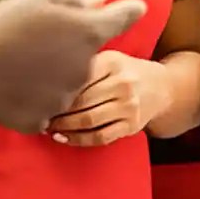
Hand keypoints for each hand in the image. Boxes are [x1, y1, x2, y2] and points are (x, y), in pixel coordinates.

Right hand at [0, 0, 146, 134]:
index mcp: (87, 32)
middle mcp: (85, 66)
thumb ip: (74, 0)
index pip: (121, 18)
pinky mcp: (45, 118)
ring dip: (50, 72)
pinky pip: (44, 104)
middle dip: (68, 46)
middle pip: (85, 53)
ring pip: (64, 81)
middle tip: (34, 39)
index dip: (130, 10)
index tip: (138, 7)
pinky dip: (32, 95)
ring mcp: (67, 96)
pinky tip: (9, 86)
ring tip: (16, 63)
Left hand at [45, 50, 170, 146]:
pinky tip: (63, 138)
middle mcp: (123, 83)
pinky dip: (78, 140)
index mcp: (112, 62)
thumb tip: (43, 76)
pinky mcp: (131, 126)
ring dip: (64, 127)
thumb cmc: (124, 71)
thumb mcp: (108, 58)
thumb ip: (84, 64)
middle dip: (57, 110)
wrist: (161, 87)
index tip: (39, 94)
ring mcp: (129, 106)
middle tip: (38, 114)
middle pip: (81, 101)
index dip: (56, 88)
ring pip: (89, 120)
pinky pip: (100, 137)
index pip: (78, 77)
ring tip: (48, 127)